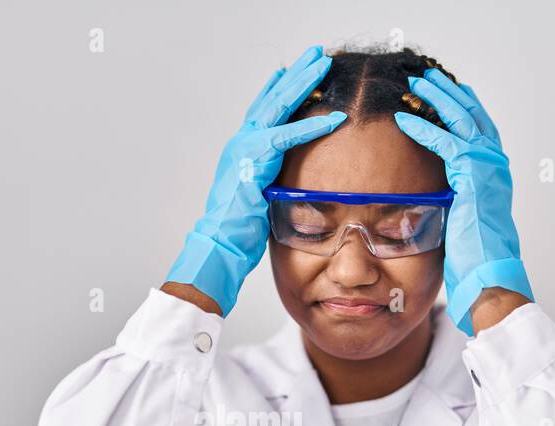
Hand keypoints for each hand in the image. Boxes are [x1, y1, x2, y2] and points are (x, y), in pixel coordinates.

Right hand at [165, 46, 346, 317]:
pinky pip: (288, 137)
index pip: (262, 109)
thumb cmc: (238, 229)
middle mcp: (241, 142)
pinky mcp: (255, 161)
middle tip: (317, 54)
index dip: (278, 87)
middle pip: (272, 98)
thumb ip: (270, 179)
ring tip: (324, 64)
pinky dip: (313, 126)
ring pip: (279, 106)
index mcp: (242, 148)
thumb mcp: (259, 195)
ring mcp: (245, 148)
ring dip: (303, 83)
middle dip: (296, 74)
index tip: (292, 69)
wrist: (219, 242)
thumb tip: (285, 181)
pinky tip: (335, 117)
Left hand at [394, 69, 531, 334]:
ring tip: (412, 85)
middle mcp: (495, 167)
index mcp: (492, 176)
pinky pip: (446, 143)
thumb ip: (451, 203)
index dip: (457, 108)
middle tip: (423, 78)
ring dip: (435, 99)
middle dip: (446, 93)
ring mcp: (488, 170)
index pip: (476, 130)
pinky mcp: (473, 179)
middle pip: (471, 115)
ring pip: (461, 119)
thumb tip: (430, 202)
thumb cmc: (476, 263)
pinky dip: (424, 128)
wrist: (491, 280)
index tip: (436, 95)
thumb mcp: (462, 225)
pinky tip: (404, 119)